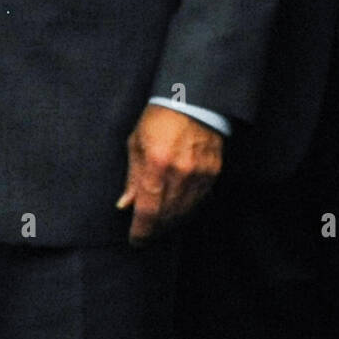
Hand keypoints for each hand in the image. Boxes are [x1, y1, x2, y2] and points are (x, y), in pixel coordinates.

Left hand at [116, 104, 222, 243]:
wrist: (195, 99)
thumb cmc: (160, 117)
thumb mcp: (138, 143)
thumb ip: (133, 177)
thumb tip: (126, 205)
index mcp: (156, 164)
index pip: (148, 211)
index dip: (141, 231)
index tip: (136, 239)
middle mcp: (180, 172)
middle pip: (166, 217)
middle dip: (154, 229)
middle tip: (146, 233)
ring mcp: (199, 173)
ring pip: (184, 212)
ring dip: (170, 222)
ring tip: (160, 223)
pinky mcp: (213, 172)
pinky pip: (199, 201)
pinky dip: (187, 209)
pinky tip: (178, 209)